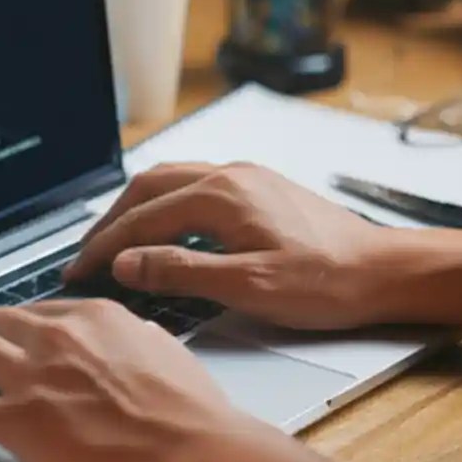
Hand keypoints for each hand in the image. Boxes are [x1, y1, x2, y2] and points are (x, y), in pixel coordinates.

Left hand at [0, 299, 260, 461]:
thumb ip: (130, 338)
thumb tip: (122, 340)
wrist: (192, 451)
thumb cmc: (191, 412)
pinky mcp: (17, 420)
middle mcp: (56, 335)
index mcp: (92, 315)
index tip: (12, 344)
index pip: (35, 311)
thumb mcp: (164, 350)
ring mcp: (33, 376)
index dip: (18, 331)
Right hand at [64, 163, 400, 329]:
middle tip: (86, 254)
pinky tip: (162, 229)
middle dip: (110, 220)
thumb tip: (127, 263)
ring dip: (135, 208)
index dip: (104, 246)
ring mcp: (245, 178)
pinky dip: (163, 204)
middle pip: (148, 187)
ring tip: (114, 240)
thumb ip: (181, 272)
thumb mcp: (248, 286)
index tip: (77, 270)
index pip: (141, 217)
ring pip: (170, 180)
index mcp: (221, 195)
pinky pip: (193, 185)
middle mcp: (229, 175)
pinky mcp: (258, 189)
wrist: (384, 271)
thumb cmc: (326, 282)